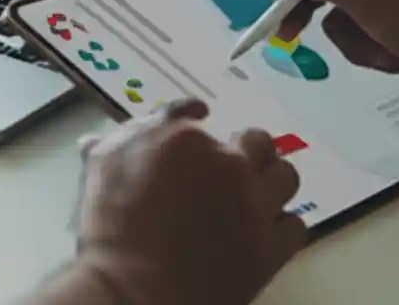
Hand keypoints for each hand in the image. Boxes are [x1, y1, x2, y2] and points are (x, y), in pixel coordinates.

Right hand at [73, 100, 305, 304]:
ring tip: (254, 194)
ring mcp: (255, 205)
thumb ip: (126, 136)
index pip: (197, 112)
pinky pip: (296, 224)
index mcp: (184, 139)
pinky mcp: (271, 246)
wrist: (134, 291)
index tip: (199, 120)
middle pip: (257, 140)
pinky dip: (281, 225)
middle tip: (231, 166)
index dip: (196, 117)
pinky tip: (262, 231)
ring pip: (286, 177)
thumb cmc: (110, 230)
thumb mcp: (102, 168)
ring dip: (271, 181)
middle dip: (245, 149)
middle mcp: (228, 164)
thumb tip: (142, 120)